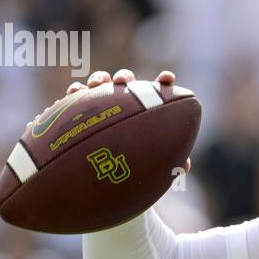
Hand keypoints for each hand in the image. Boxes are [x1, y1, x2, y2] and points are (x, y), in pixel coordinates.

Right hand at [62, 68, 189, 173]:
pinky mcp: (76, 111)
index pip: (156, 91)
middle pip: (125, 81)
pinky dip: (75, 92)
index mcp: (143, 111)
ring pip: (100, 83)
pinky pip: (74, 98)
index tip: (167, 78)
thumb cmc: (129, 171)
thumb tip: (185, 165)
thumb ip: (168, 164)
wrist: (96, 180)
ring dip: (99, 79)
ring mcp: (99, 105)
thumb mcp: (150, 168)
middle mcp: (121, 103)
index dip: (163, 81)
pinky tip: (74, 94)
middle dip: (124, 77)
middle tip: (122, 82)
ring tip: (97, 84)